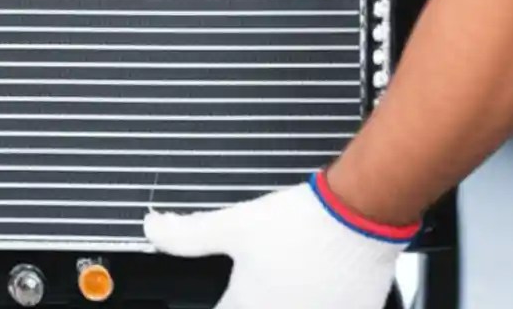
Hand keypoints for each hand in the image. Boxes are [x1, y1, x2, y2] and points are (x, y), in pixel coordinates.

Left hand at [143, 171, 419, 308]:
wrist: (359, 214)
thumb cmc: (303, 223)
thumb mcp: (234, 224)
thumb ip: (187, 233)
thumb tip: (152, 228)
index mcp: (251, 307)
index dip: (223, 302)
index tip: (230, 293)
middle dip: (250, 298)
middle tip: (259, 282)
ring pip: (292, 308)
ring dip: (284, 298)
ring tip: (287, 276)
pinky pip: (327, 308)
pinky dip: (317, 299)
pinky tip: (314, 285)